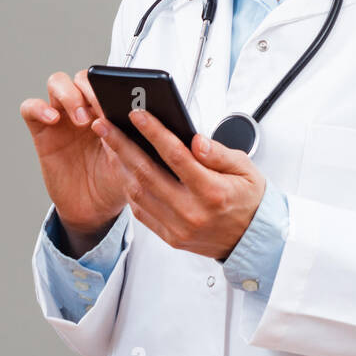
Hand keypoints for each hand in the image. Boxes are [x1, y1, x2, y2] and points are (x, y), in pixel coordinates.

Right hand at [20, 70, 129, 241]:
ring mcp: (62, 118)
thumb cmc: (116, 182)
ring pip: (58, 83)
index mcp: (111, 111)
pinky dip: (39, 107)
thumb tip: (150, 118)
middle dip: (91, 87)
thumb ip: (136, 138)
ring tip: (81, 118)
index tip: (122, 98)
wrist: (94, 210)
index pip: (109, 82)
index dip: (113, 84)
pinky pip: (30, 108)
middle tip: (100, 108)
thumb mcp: (134, 161)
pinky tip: (53, 118)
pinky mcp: (42, 131)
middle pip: (83, 77)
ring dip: (69, 94)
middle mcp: (86, 109)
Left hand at [89, 107, 265, 261]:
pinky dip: (128, 188)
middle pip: (147, 172)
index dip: (154, 132)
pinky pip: (141, 211)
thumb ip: (219, 154)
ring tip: (109, 142)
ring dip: (120, 165)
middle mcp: (192, 211)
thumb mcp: (246, 170)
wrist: (251, 240)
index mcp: (212, 191)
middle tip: (104, 124)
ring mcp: (178, 227)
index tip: (137, 115)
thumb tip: (196, 140)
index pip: (176, 156)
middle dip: (121, 144)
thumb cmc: (249, 200)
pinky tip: (123, 169)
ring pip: (138, 192)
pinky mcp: (170, 236)